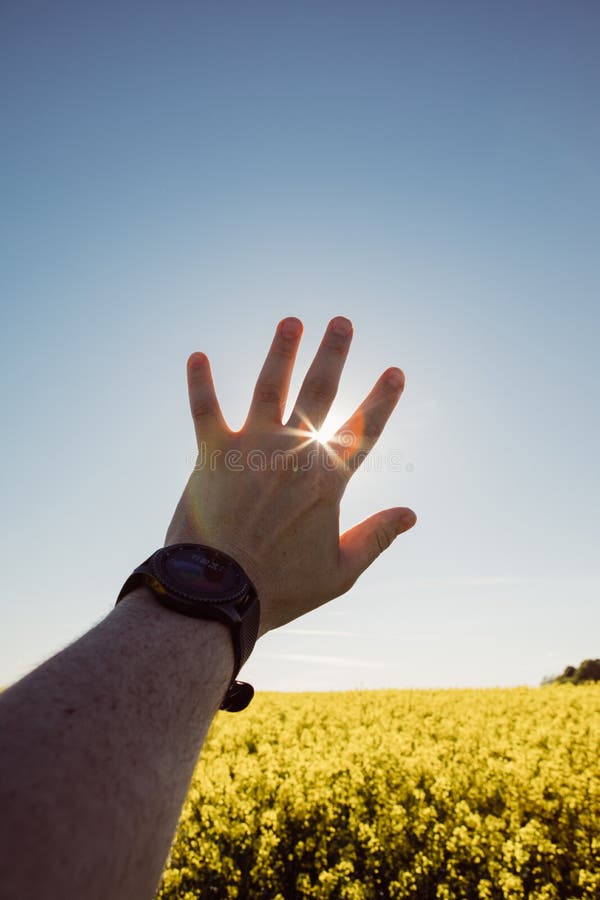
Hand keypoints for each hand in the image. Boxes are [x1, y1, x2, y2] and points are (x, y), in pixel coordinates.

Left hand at [165, 316, 415, 636]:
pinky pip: (205, 410)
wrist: (217, 593)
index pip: (363, 429)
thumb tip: (412, 514)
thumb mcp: (340, 572)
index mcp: (325, 480)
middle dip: (333, 353)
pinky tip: (198, 356)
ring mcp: (250, 448)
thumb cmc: (280, 588)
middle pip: (319, 392)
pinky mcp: (212, 455)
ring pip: (270, 387)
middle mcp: (291, 452)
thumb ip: (376, 537)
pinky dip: (201, 383)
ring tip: (291, 322)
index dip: (382, 399)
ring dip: (281, 352)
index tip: (395, 372)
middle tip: (342, 321)